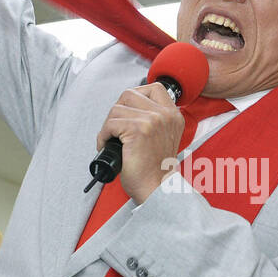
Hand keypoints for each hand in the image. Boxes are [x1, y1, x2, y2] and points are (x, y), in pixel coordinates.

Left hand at [94, 84, 184, 203]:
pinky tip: (107, 145)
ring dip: (108, 125)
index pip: (154, 88)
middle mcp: (165, 115)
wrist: (156, 189)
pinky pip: (111, 123)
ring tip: (110, 140)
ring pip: (117, 109)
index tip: (128, 111)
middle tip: (115, 128)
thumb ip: (153, 119)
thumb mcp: (162, 137)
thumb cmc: (155, 170)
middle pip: (130, 94)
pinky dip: (103, 135)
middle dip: (117, 110)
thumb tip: (127, 107)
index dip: (135, 96)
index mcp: (173, 115)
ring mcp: (153, 120)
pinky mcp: (138, 130)